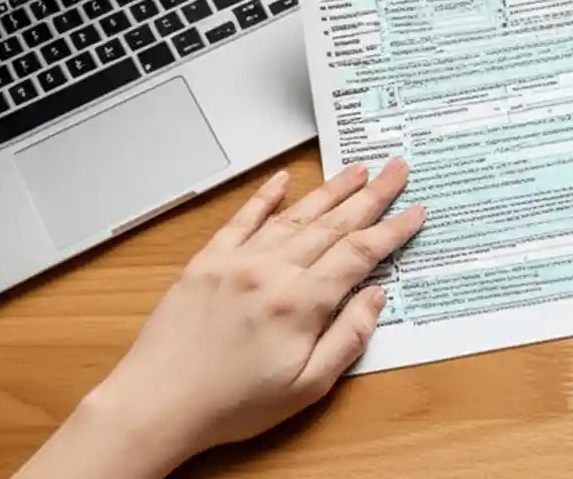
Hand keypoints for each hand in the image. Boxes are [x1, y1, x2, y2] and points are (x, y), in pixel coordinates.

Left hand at [43, 160, 422, 475]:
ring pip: (295, 215)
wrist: (158, 404)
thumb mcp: (306, 387)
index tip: (415, 211)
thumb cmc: (232, 404)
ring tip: (357, 170)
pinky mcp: (207, 261)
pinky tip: (283, 180)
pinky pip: (242, 219)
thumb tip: (376, 297)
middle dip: (371, 196)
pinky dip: (265, 196)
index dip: (392, 231)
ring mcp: (237, 261)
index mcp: (299, 303)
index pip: (359, 254)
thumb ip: (347, 338)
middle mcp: (270, 271)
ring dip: (330, 190)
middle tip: (397, 169)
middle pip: (333, 224)